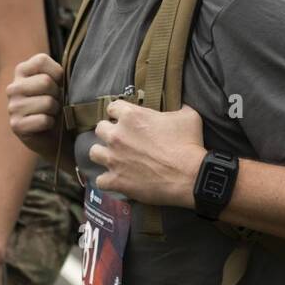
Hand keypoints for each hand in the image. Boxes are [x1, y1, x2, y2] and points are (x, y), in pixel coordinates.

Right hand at [7, 52, 64, 159]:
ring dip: (56, 111)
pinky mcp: (16, 125)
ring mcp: (12, 107)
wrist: (53, 135)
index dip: (58, 73)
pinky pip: (44, 120)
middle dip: (58, 94)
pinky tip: (46, 125)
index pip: (41, 61)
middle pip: (45, 82)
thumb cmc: (57, 104)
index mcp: (21, 71)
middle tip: (55, 102)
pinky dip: (51, 124)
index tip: (58, 84)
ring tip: (51, 114)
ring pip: (47, 102)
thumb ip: (58, 72)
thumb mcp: (58, 82)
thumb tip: (65, 74)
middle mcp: (13, 88)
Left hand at [90, 100, 206, 206]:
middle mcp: (117, 135)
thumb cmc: (189, 144)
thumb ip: (177, 107)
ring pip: (94, 153)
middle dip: (109, 132)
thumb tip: (179, 104)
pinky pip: (100, 180)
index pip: (112, 107)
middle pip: (100, 129)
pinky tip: (115, 180)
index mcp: (131, 116)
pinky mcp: (116, 180)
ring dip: (103, 154)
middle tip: (121, 139)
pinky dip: (107, 181)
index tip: (125, 119)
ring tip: (114, 158)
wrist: (190, 175)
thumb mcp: (188, 116)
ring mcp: (114, 159)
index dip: (119, 112)